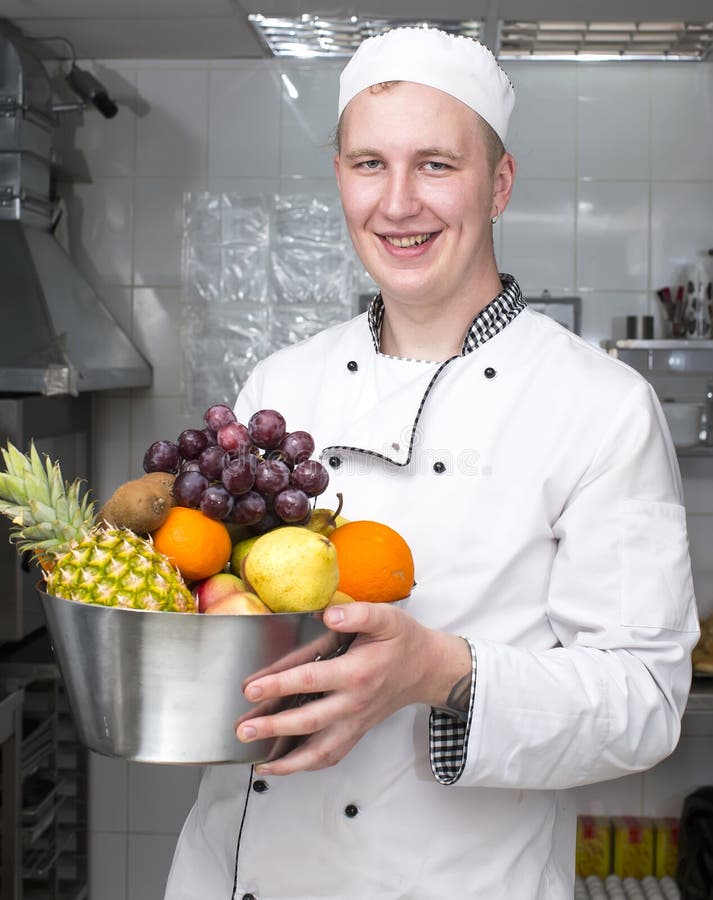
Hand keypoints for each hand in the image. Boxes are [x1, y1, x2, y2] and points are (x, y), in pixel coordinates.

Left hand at [235, 601, 470, 775]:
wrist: (426, 669)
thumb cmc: (403, 641)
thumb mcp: (386, 618)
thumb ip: (357, 614)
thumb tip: (328, 614)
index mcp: (357, 673)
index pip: (311, 680)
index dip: (279, 684)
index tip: (251, 688)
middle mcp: (354, 704)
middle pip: (308, 721)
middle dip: (273, 728)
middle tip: (242, 729)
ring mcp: (355, 723)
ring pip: (319, 751)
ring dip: (286, 759)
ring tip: (255, 760)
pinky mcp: (355, 732)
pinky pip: (329, 757)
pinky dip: (304, 767)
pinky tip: (279, 767)